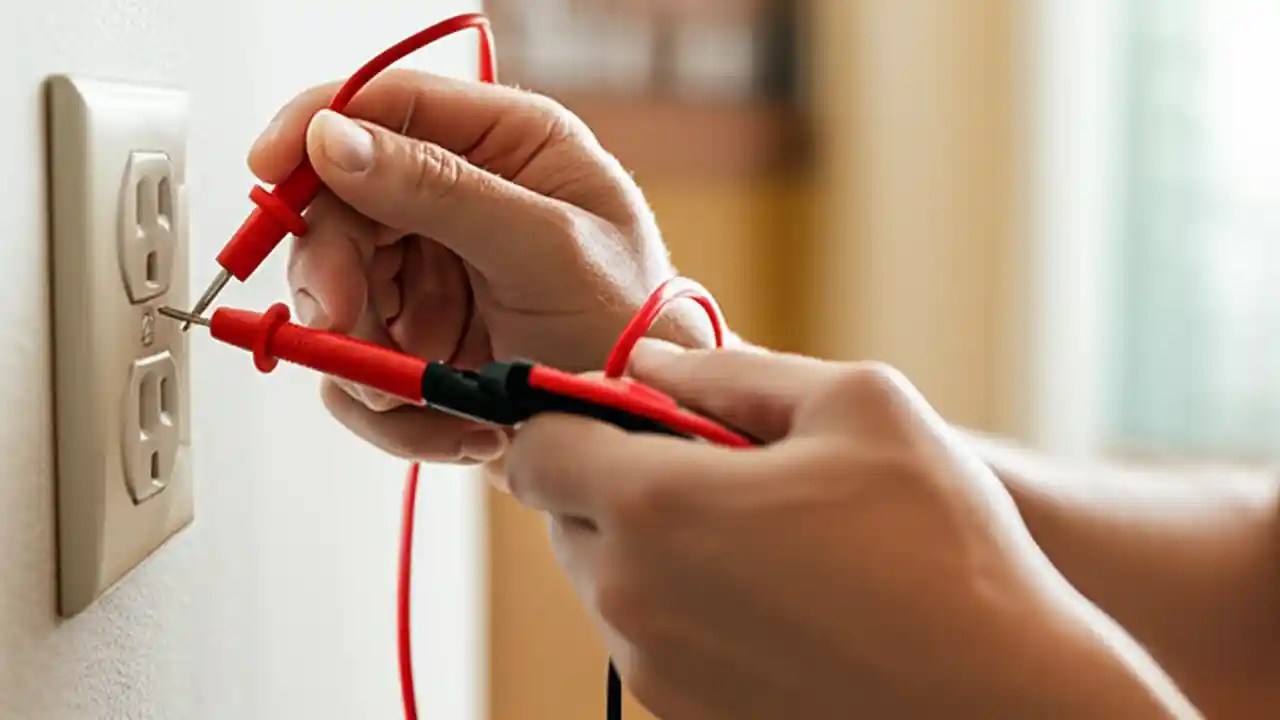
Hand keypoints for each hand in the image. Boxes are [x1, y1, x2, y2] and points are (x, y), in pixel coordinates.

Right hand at [248, 70, 710, 462]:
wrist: (644, 424)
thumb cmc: (629, 324)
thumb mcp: (544, 248)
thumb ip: (439, 190)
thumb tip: (335, 139)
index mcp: (507, 144)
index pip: (386, 106)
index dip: (315, 130)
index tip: (271, 175)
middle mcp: (462, 199)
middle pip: (343, 208)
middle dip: (335, 275)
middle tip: (341, 323)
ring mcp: (434, 272)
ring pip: (338, 296)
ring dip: (365, 359)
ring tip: (428, 393)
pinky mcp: (419, 340)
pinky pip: (359, 367)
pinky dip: (391, 406)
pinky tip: (454, 421)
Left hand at [506, 342, 1198, 718]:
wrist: (1007, 702)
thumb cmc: (944, 543)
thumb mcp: (857, 405)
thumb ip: (729, 373)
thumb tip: (649, 367)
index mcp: (656, 506)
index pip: (538, 448)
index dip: (567, 412)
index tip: (619, 405)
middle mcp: (631, 599)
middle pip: (565, 516)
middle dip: (613, 477)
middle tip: (709, 463)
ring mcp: (655, 671)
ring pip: (608, 581)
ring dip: (652, 544)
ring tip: (762, 533)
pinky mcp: (686, 719)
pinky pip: (651, 639)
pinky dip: (684, 604)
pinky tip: (776, 596)